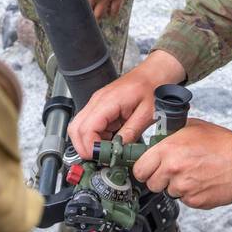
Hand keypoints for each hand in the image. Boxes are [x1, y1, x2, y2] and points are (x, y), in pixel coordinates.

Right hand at [68, 50, 184, 158]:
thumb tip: (118, 150)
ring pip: (79, 127)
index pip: (86, 128)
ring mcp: (97, 102)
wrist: (155, 73)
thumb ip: (131, 132)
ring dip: (90, 142)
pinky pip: (89, 124)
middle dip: (84, 147)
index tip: (101, 158)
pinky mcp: (100, 106)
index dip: (90, 147)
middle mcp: (97, 101)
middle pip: (75, 129)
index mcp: (108, 101)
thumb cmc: (153, 88)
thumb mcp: (147, 114)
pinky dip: (96, 136)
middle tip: (101, 158)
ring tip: (108, 149)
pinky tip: (111, 139)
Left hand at [76, 0, 138, 19]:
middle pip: (86, 13)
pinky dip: (111, 13)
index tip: (71, 12)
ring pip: (100, 15)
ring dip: (96, 16)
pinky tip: (109, 13)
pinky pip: (114, 10)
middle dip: (83, 16)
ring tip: (94, 16)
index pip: (75, 4)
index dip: (72, 9)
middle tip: (82, 17)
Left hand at [133, 119, 231, 208]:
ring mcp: (184, 187)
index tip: (148, 169)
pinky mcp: (195, 201)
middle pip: (151, 184)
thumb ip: (171, 134)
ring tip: (193, 174)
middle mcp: (173, 169)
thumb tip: (158, 139)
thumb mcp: (192, 127)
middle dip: (160, 179)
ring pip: (169, 192)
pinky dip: (191, 194)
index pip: (139, 169)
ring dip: (177, 186)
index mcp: (168, 150)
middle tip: (173, 171)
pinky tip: (202, 181)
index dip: (144, 169)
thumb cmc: (221, 143)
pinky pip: (185, 200)